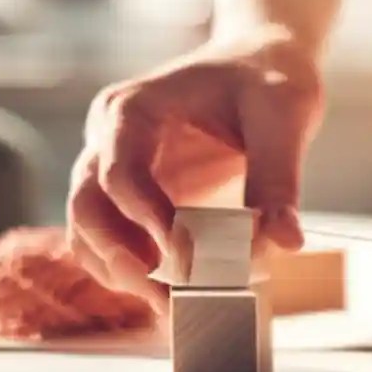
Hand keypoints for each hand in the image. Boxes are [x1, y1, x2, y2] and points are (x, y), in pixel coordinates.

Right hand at [66, 25, 322, 312]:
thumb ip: (278, 178)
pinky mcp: (130, 198)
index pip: (119, 171)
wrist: (261, 64)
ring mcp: (112, 168)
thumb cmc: (268, 80)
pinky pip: (110, 242)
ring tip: (171, 307)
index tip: (187, 256)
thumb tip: (285, 241)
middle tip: (168, 298)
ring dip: (121, 274)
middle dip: (121, 257)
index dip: (147, 219)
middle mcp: (109, 137)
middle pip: (86, 206)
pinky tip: (171, 296)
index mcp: (134, 108)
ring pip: (87, 232)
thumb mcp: (282, 118)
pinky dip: (131, 273)